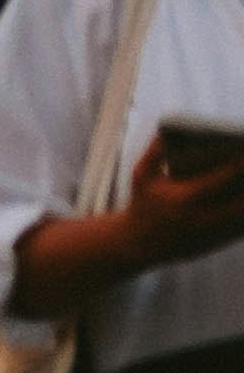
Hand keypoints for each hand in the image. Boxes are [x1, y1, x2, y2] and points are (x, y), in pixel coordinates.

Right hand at [119, 134, 243, 272]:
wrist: (139, 245)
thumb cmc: (141, 202)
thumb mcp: (142, 172)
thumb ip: (157, 148)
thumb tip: (174, 127)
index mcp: (185, 198)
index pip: (220, 178)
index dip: (238, 164)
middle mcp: (203, 218)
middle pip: (242, 201)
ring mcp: (213, 233)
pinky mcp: (218, 243)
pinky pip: (242, 229)